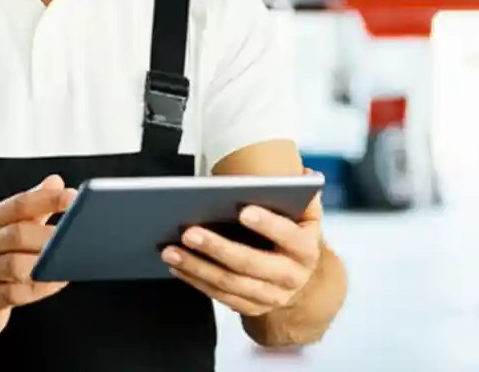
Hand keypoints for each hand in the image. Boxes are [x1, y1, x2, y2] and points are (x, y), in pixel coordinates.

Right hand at [0, 175, 76, 336]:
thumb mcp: (7, 229)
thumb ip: (32, 207)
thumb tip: (56, 182)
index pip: (18, 204)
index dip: (48, 199)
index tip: (73, 197)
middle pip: (17, 234)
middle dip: (49, 235)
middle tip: (76, 236)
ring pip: (15, 265)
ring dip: (45, 262)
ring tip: (68, 259)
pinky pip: (17, 293)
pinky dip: (42, 286)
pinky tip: (58, 280)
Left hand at [162, 172, 323, 317]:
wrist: (303, 281)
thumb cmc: (295, 238)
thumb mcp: (306, 217)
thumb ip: (302, 195)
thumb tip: (301, 172)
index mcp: (305, 249)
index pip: (288, 236)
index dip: (267, 224)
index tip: (243, 210)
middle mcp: (290, 277)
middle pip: (250, 263)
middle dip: (217, 248)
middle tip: (189, 232)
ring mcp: (271, 296)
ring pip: (230, 283)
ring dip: (197, 267)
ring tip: (171, 250)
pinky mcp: (252, 307)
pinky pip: (221, 296)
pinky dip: (196, 281)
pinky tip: (178, 265)